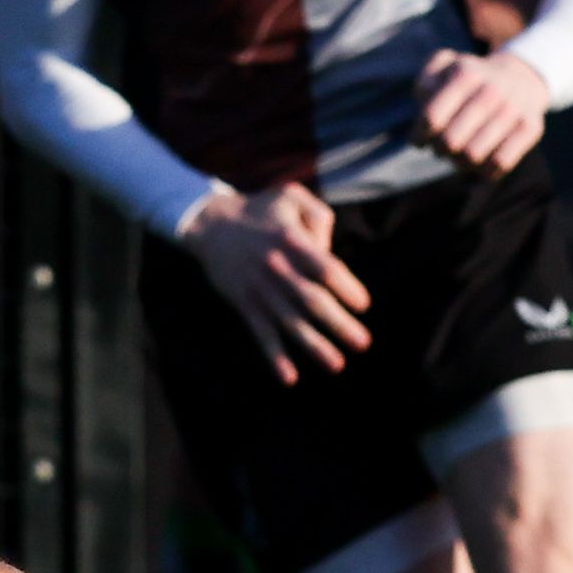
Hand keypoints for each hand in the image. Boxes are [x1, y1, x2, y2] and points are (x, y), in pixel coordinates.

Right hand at [179, 180, 372, 383]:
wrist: (209, 223)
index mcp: (291, 240)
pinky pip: (260, 333)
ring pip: (290, 322)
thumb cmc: (259, 210)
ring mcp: (259, 288)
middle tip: (363, 343)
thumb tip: (330, 251)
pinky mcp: (243, 303)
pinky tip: (289, 377)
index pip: (326, 269)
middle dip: (339, 325)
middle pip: (312, 301)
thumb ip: (320, 216)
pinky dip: (273, 356)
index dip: (347, 288)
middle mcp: (277, 267)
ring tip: (337, 365)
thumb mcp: (291, 195)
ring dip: (313, 346)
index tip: (363, 305)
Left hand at [415, 45, 554, 176]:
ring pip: (473, 156)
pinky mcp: (531, 127)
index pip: (432, 118)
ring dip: (460, 162)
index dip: (420, 136)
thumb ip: (425, 83)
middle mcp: (491, 90)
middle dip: (439, 149)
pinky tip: (480, 164)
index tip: (420, 140)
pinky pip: (501, 163)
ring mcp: (513, 109)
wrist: (520, 78)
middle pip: (451, 142)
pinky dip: (485, 172)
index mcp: (465, 74)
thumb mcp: (443, 68)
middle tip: (441, 147)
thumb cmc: (470, 81)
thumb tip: (426, 107)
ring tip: (459, 154)